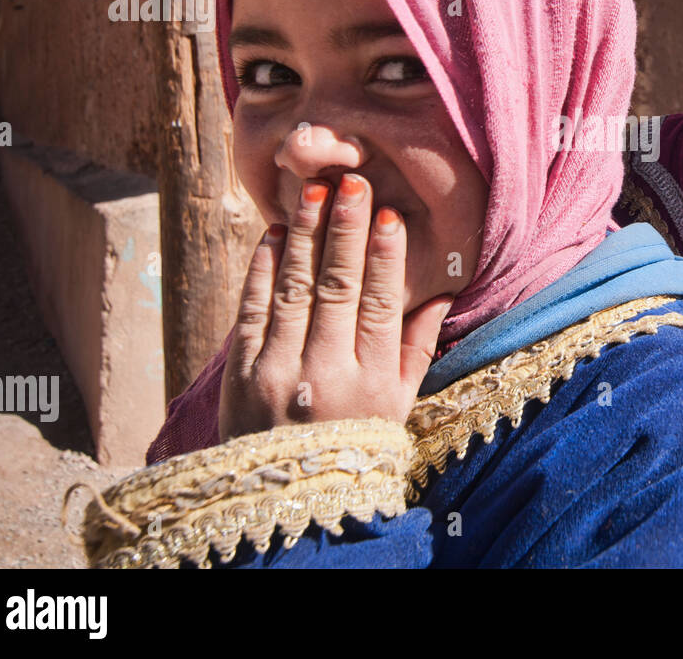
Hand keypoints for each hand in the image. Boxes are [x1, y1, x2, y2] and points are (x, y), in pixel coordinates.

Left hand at [219, 173, 453, 439]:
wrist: (285, 499)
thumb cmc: (354, 445)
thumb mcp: (397, 406)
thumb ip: (417, 349)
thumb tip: (442, 292)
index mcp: (371, 383)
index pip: (380, 306)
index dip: (385, 258)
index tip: (387, 215)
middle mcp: (324, 374)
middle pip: (337, 287)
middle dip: (343, 230)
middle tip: (350, 183)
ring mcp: (278, 372)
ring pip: (294, 289)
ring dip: (304, 236)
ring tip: (313, 194)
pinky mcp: (240, 374)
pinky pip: (252, 310)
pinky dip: (263, 269)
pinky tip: (275, 234)